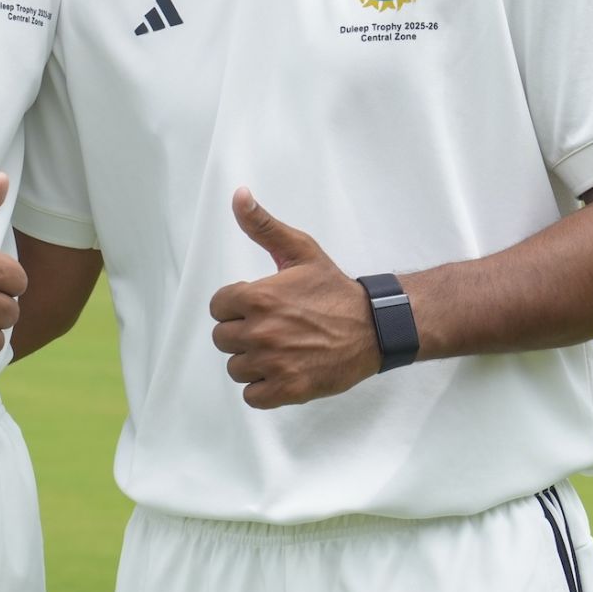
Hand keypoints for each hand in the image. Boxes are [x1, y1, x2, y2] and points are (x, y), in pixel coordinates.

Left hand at [209, 187, 379, 407]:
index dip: (235, 306)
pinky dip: (263, 387)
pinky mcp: (288, 389)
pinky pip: (253, 396)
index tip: (258, 306)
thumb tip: (238, 195)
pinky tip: (281, 371)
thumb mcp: (300, 251)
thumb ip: (263, 225)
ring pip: (236, 368)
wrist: (374, 327)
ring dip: (252, 361)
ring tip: (278, 349)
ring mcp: (274, 363)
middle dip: (241, 333)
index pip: (218, 307)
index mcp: (258, 297)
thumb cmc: (334, 289)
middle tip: (270, 328)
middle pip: (223, 338)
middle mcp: (261, 331)